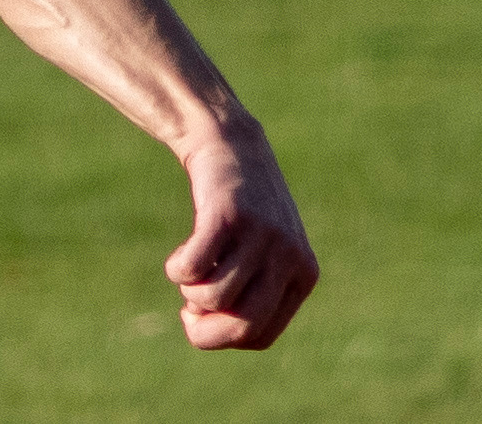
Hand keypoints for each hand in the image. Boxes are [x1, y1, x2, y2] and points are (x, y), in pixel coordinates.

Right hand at [164, 117, 318, 349]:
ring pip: (213, 297)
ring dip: (189, 290)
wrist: (231, 145)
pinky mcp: (230, 215)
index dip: (221, 336)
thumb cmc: (239, 213)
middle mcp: (290, 256)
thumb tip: (209, 333)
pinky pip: (194, 268)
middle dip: (203, 331)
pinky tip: (178, 257)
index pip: (259, 336)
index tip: (201, 317)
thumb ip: (246, 297)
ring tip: (190, 268)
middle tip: (187, 310)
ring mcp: (262, 234)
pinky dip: (177, 270)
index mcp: (304, 274)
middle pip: (241, 324)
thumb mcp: (257, 256)